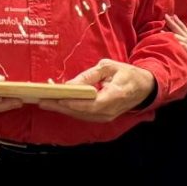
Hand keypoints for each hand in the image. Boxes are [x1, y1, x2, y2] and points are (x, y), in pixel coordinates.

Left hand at [38, 59, 154, 121]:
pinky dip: (71, 110)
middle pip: (81, 112)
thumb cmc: (127, 74)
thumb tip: (70, 84)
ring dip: (63, 109)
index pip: (90, 104)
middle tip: (42, 101)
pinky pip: (84, 115)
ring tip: (46, 102)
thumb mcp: (109, 67)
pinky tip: (59, 104)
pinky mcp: (103, 118)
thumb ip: (89, 76)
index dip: (72, 102)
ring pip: (81, 115)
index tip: (56, 97)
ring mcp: (106, 117)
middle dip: (60, 106)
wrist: (144, 88)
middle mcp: (109, 111)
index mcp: (114, 96)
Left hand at [165, 13, 186, 102]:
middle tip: (168, 14)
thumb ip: (184, 65)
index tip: (171, 20)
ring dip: (177, 30)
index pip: (186, 38)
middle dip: (176, 24)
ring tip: (169, 22)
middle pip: (186, 35)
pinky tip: (176, 38)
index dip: (179, 29)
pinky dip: (182, 43)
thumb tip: (172, 64)